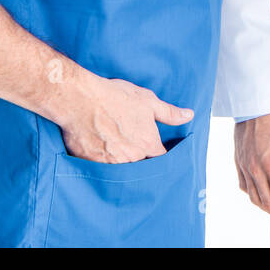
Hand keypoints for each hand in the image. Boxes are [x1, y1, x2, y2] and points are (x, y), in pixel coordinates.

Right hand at [58, 76, 192, 163]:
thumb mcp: (148, 101)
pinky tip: (98, 150)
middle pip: (140, 166)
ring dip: (120, 163)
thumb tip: (189, 116)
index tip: (155, 150)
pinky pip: (100, 170)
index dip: (159, 155)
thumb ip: (169, 113)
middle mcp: (131, 158)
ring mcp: (110, 164)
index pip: (161, 160)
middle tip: (130, 144)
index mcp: (148, 145)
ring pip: (121, 170)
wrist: (81, 100)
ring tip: (114, 146)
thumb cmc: (114, 98)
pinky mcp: (91, 165)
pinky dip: (101, 164)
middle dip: (139, 159)